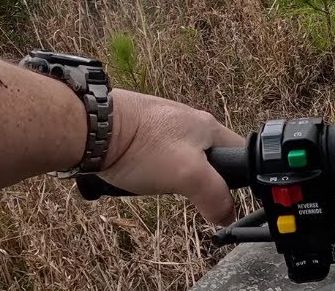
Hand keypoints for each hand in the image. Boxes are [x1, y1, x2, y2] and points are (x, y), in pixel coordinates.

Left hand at [98, 89, 244, 224]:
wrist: (93, 127)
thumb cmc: (142, 146)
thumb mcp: (188, 176)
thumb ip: (214, 196)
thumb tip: (227, 216)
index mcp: (209, 126)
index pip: (241, 152)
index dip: (240, 177)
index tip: (224, 196)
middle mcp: (190, 118)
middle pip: (209, 154)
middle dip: (200, 177)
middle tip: (184, 192)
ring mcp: (164, 120)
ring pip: (180, 152)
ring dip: (172, 171)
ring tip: (156, 182)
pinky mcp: (140, 124)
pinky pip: (155, 149)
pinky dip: (149, 163)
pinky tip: (137, 169)